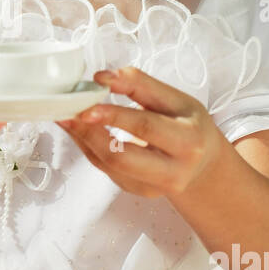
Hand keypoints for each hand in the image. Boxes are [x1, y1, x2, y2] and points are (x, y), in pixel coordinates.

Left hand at [57, 66, 225, 198]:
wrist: (203, 164)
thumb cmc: (187, 125)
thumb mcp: (175, 99)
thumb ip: (140, 85)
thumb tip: (102, 77)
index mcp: (188, 141)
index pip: (145, 126)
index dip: (113, 114)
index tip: (88, 101)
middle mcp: (174, 170)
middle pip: (121, 156)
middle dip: (89, 133)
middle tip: (67, 112)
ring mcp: (154, 187)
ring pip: (108, 165)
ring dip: (82, 138)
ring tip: (66, 116)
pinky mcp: (138, 191)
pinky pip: (106, 169)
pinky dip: (88, 147)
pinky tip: (79, 130)